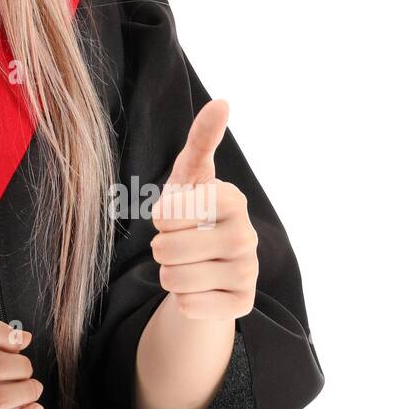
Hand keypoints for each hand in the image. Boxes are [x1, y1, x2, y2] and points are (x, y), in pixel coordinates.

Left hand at [149, 99, 258, 319]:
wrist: (204, 265)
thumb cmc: (191, 214)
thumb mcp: (189, 177)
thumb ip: (201, 140)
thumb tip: (223, 102)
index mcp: (233, 199)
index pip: (168, 211)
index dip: (160, 216)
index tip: (175, 214)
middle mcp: (247, 235)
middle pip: (167, 248)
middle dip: (159, 248)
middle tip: (176, 244)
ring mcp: (249, 272)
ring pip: (174, 279)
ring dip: (168, 274)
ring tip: (186, 264)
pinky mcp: (243, 305)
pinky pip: (188, 306)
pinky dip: (183, 301)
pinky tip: (199, 289)